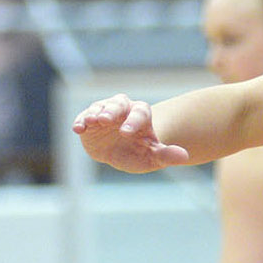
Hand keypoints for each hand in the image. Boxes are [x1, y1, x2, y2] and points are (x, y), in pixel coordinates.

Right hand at [72, 93, 189, 172]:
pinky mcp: (87, 119)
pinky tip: (77, 129)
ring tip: (90, 122)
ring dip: (94, 113)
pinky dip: (80, 121)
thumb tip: (184, 156)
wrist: (118, 153)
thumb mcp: (152, 157)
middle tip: (105, 120)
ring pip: (99, 107)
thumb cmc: (139, 153)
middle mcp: (122, 109)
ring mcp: (103, 112)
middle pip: (118, 104)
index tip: (126, 133)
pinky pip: (83, 117)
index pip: (140, 113)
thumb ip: (166, 155)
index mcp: (141, 115)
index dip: (133, 121)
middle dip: (111, 111)